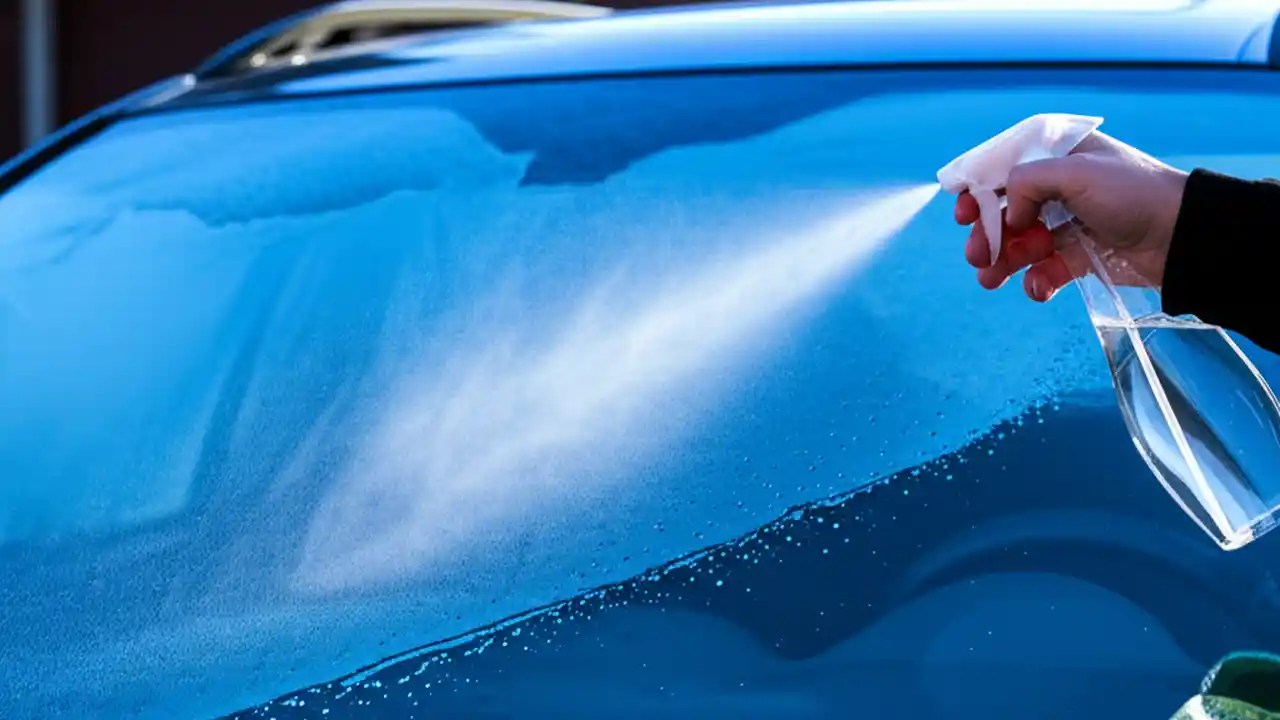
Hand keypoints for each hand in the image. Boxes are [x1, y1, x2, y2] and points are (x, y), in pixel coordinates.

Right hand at [955, 132, 1189, 301]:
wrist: (1182, 235)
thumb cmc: (1132, 191)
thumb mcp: (1075, 171)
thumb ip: (1027, 183)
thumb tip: (1010, 216)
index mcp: (1057, 155)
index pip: (1003, 167)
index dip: (976, 189)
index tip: (961, 212)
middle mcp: (1059, 186)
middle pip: (1005, 210)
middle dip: (987, 233)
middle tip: (977, 254)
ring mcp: (1069, 222)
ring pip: (1020, 243)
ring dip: (1002, 261)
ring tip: (990, 279)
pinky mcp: (1081, 256)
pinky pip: (1045, 270)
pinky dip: (1036, 281)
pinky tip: (1037, 288)